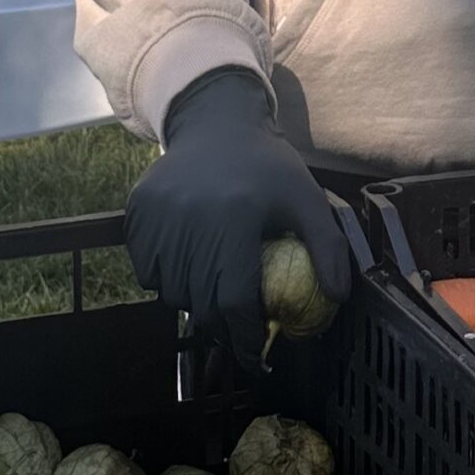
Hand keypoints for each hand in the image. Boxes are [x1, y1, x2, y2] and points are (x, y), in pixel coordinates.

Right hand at [125, 66, 351, 369]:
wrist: (217, 122)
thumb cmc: (267, 167)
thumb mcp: (307, 198)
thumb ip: (327, 247)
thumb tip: (336, 297)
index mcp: (236, 216)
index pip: (234, 299)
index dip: (245, 336)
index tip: (256, 352)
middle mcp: (191, 216)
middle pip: (199, 303)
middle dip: (220, 329)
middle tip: (236, 331)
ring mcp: (159, 214)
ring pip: (170, 291)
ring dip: (192, 304)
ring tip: (213, 295)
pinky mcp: (137, 211)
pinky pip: (145, 269)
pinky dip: (164, 280)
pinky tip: (188, 267)